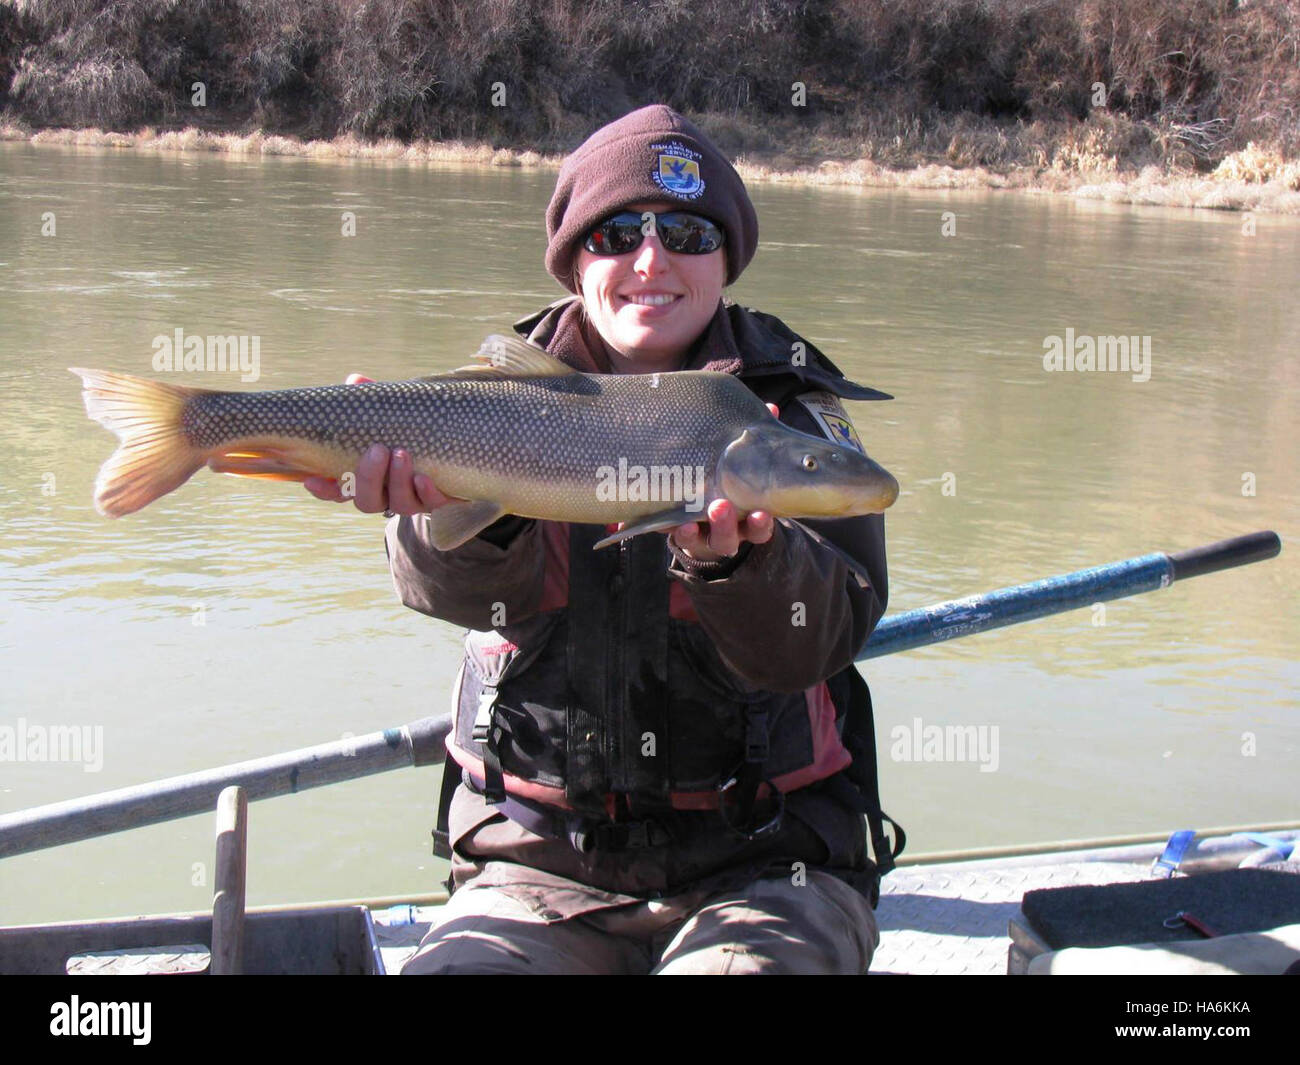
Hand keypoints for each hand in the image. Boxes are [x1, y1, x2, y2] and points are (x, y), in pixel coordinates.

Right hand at [303, 374, 456, 513]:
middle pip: (366, 501)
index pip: (337, 491)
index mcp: (365, 476)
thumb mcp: (389, 413)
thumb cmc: (409, 427)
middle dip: (368, 477)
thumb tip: (355, 381)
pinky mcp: (438, 499)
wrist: (457, 446)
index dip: (325, 489)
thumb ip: (370, 401)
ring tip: (401, 453)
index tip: (312, 480)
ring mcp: (411, 499)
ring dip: (398, 480)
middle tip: (376, 450)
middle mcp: (386, 494)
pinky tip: (424, 478)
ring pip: (398, 504)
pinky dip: (427, 493)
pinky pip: (431, 503)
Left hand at [667, 401, 778, 560]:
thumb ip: (755, 441)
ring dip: (693, 531)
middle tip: (721, 506)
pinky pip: (673, 534)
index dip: (760, 524)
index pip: (758, 527)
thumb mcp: (744, 464)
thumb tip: (771, 409)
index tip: (760, 513)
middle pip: (728, 538)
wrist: (703, 512)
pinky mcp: (677, 531)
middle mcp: (725, 531)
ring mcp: (700, 534)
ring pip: (698, 540)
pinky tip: (673, 521)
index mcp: (746, 518)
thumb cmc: (730, 482)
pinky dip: (673, 528)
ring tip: (688, 519)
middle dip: (725, 524)